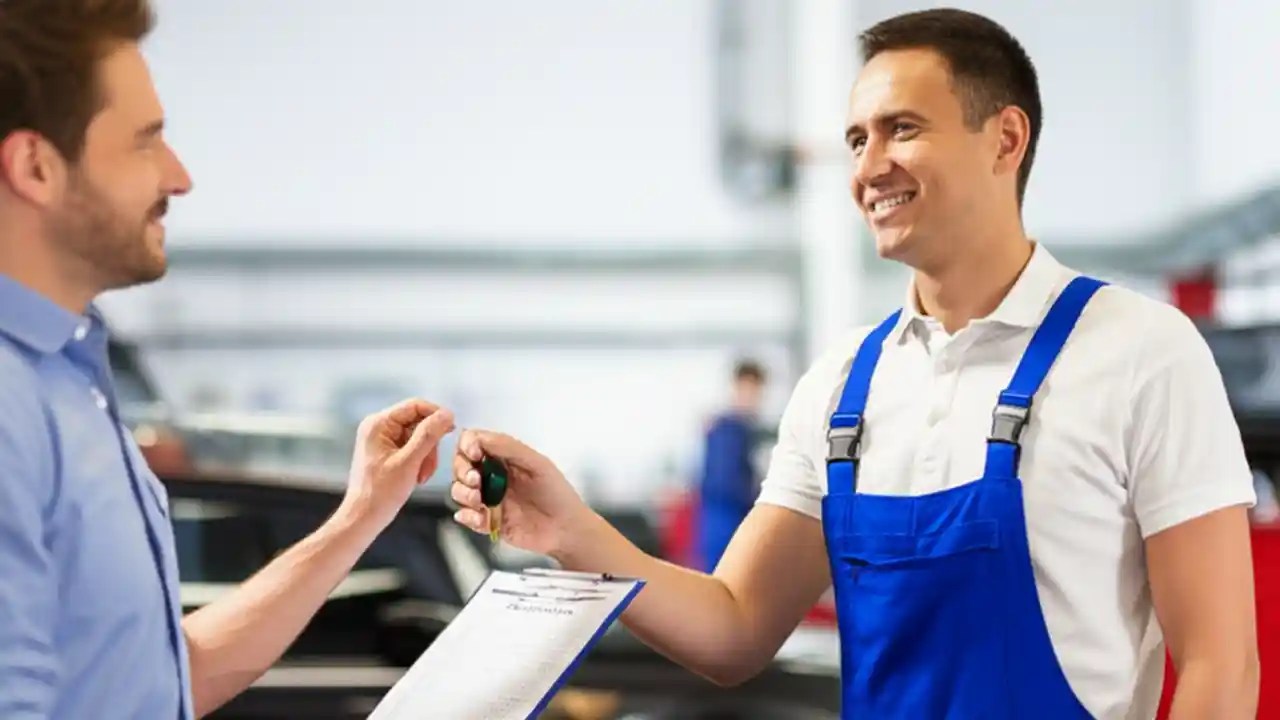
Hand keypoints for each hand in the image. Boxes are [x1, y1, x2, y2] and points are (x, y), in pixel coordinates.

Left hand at [342, 398, 455, 528]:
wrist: (364, 517)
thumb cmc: (381, 492)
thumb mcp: (409, 462)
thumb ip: (428, 435)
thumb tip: (447, 414)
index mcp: (378, 424)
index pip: (415, 406)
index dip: (436, 415)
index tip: (451, 429)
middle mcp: (378, 427)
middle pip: (418, 422)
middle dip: (430, 444)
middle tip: (430, 466)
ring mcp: (382, 439)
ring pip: (418, 436)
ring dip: (426, 455)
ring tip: (422, 476)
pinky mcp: (386, 451)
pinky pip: (412, 447)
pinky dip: (419, 461)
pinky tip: (416, 476)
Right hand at [451, 429, 594, 557]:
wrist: (565, 530)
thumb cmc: (557, 494)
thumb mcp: (537, 464)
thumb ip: (509, 448)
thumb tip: (479, 437)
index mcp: (504, 457)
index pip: (473, 442)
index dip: (467, 445)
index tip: (474, 454)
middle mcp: (492, 476)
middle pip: (460, 465)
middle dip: (462, 471)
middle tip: (475, 480)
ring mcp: (488, 498)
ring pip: (459, 491)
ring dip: (462, 494)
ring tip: (479, 502)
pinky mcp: (487, 521)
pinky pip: (465, 517)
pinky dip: (467, 517)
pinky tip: (480, 518)